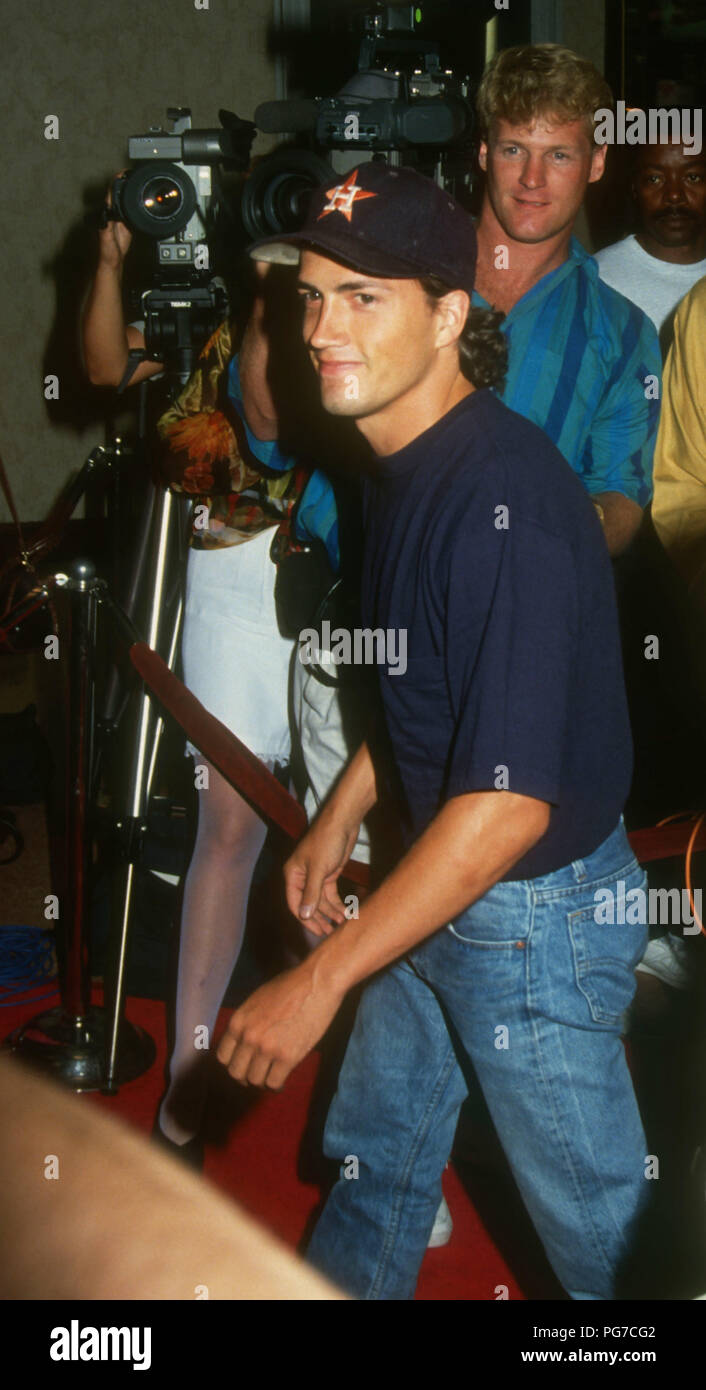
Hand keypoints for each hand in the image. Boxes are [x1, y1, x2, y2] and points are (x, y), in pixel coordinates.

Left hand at [98, 173, 131, 268]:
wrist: (113, 260)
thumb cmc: (107, 250)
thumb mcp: (106, 236)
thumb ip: (106, 223)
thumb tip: (107, 209)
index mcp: (107, 212)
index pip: (112, 192)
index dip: (118, 181)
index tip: (124, 173)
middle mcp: (113, 212)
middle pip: (120, 193)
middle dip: (127, 182)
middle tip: (135, 173)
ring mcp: (121, 217)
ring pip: (126, 200)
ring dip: (132, 191)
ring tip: (140, 181)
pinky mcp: (128, 224)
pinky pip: (133, 210)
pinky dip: (138, 203)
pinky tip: (142, 200)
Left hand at [216, 963, 342, 1088]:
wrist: (317, 982)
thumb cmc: (291, 985)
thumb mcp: (258, 999)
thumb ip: (248, 1021)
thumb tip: (245, 1040)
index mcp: (238, 1021)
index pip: (223, 1056)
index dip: (234, 1063)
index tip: (244, 1065)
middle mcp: (248, 1037)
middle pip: (236, 1072)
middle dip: (246, 1076)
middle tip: (258, 1075)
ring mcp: (267, 1048)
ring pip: (255, 1080)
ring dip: (263, 1081)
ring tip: (272, 1077)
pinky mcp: (287, 1057)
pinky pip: (274, 1082)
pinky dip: (277, 1085)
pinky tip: (283, 1080)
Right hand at [284, 813, 359, 936]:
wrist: (343, 823)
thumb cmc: (326, 841)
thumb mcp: (318, 870)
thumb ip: (311, 894)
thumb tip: (303, 916)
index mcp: (292, 875)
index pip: (294, 904)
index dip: (305, 919)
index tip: (318, 931)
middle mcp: (301, 877)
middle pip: (308, 904)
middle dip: (319, 918)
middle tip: (330, 932)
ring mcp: (316, 876)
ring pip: (321, 901)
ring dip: (331, 912)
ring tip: (342, 922)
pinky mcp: (329, 874)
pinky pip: (331, 894)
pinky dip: (337, 903)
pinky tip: (345, 912)